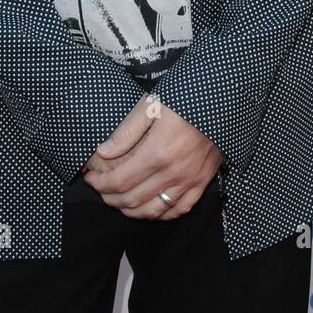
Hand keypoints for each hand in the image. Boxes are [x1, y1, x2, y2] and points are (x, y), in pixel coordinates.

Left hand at [80, 97, 223, 219]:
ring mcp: (190, 180)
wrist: (221, 99)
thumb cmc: (184, 98)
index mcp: (158, 152)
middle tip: (100, 190)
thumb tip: (102, 152)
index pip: (120, 181)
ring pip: (154, 210)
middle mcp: (174, 172)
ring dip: (131, 210)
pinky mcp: (202, 182)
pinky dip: (161, 214)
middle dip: (110, 198)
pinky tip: (150, 207)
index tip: (90, 178)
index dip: (100, 183)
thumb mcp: (151, 105)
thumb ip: (126, 131)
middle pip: (133, 199)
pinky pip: (179, 209)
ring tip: (119, 201)